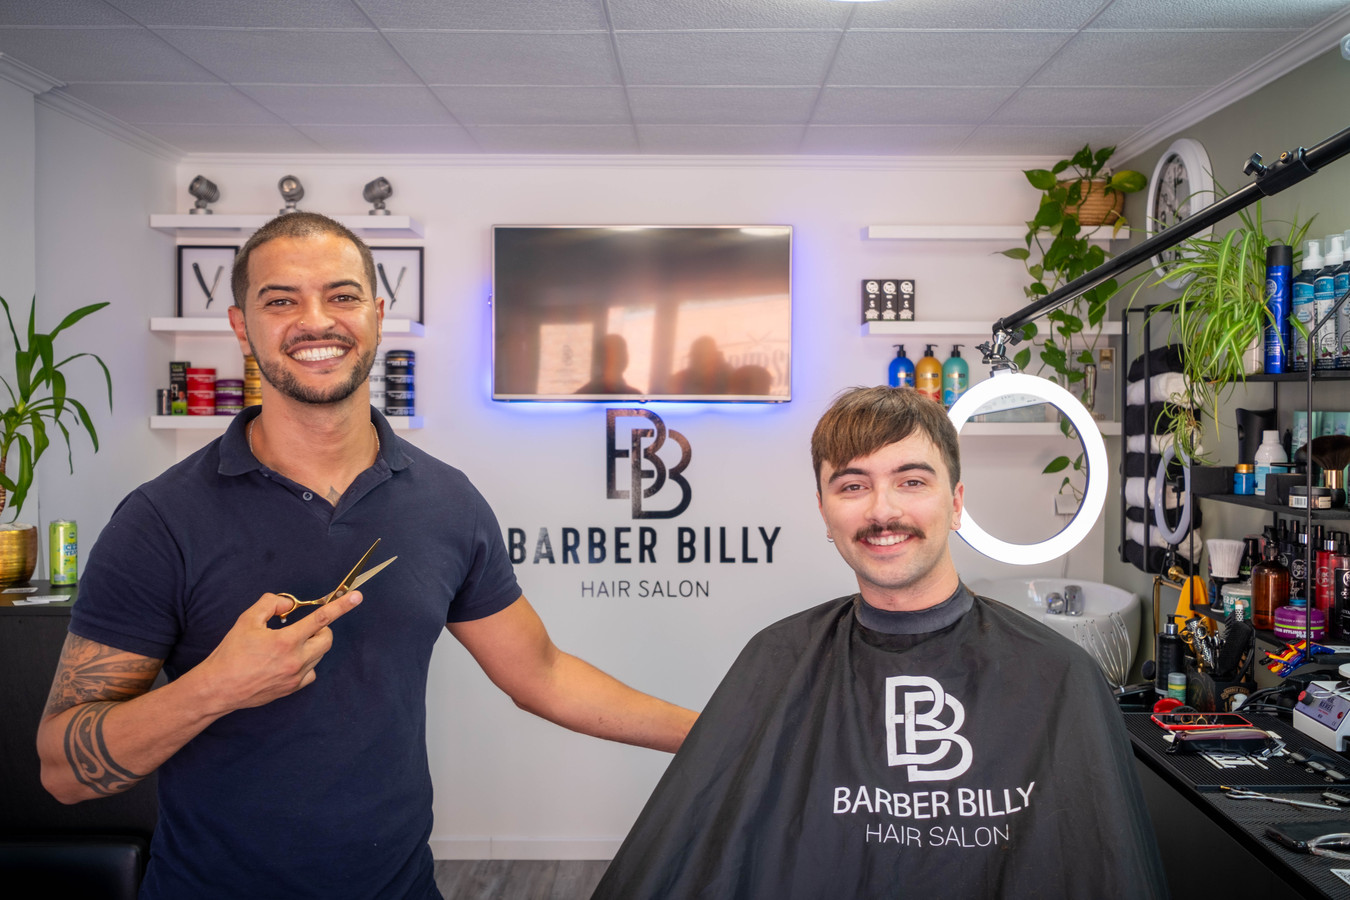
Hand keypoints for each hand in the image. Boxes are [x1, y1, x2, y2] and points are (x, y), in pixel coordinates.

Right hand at [195, 591, 362, 713]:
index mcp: (286, 641)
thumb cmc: (230, 653)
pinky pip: (311, 672)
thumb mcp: (247, 620)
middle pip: (327, 639)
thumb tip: (288, 603)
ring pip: (320, 655)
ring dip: (312, 644)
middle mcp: (296, 660)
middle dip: (322, 629)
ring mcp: (296, 677)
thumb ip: (271, 605)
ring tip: (290, 643)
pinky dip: (307, 663)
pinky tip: (289, 660)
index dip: (341, 606)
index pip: (322, 619)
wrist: (219, 687)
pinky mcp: (292, 689)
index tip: (357, 597)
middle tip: (305, 627)